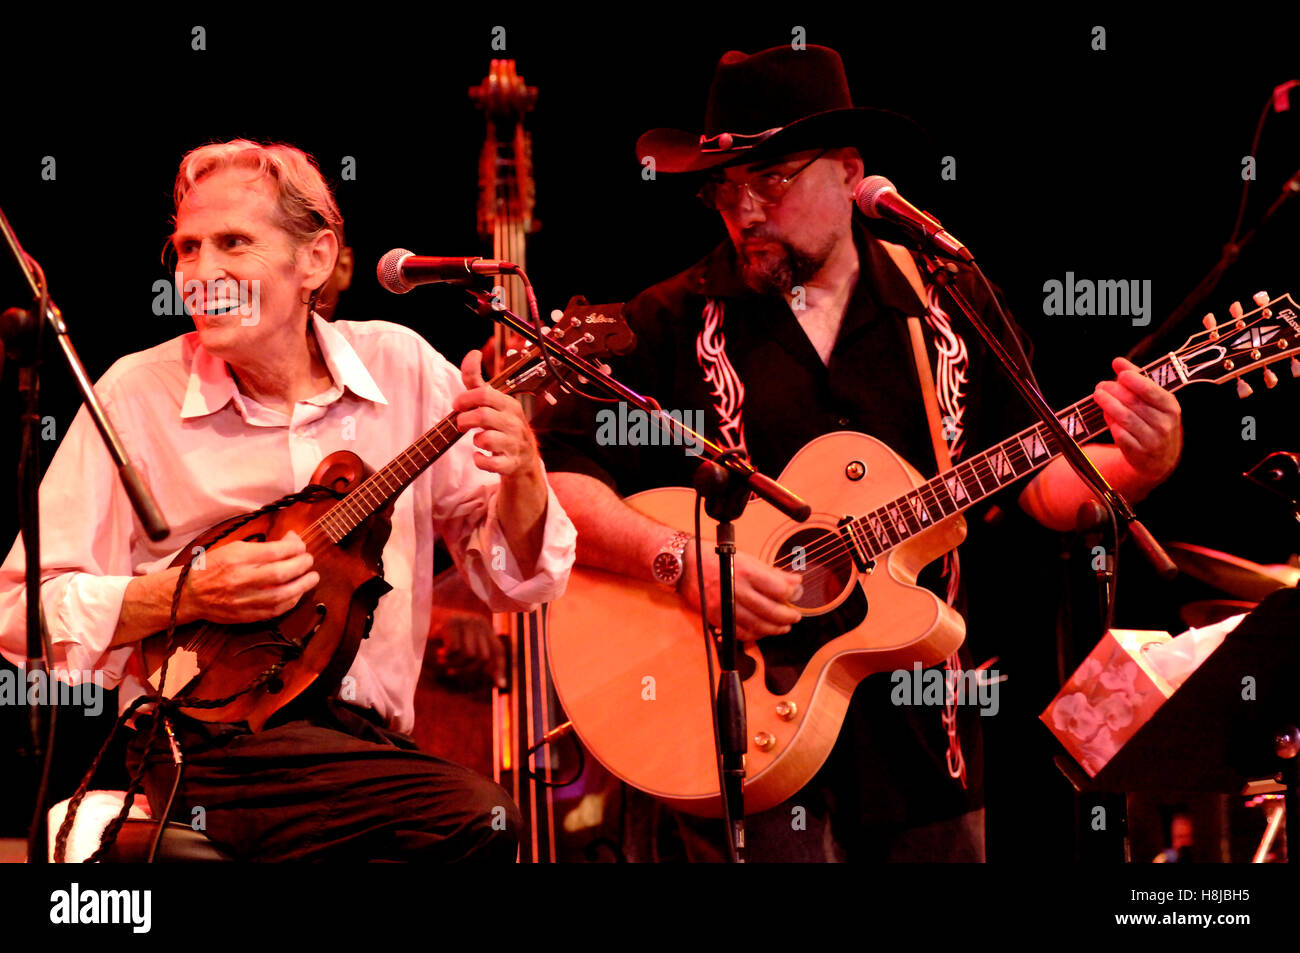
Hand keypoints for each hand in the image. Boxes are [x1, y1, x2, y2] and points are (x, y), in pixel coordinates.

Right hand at [181, 530, 318, 624]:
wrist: (189, 594)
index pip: (273, 551)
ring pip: (282, 595)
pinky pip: (275, 610)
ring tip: (312, 577)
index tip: (300, 546)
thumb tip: (292, 541)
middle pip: (281, 572)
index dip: (294, 548)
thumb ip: (262, 546)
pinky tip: (298, 593)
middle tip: (309, 560)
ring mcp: (243, 600)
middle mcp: (240, 579)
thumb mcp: (233, 548)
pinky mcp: (245, 616)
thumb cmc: (212, 567)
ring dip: (303, 585)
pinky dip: (291, 601)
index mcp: (235, 558)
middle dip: (301, 565)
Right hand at [429, 609, 506, 690]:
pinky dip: (445, 656)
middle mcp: (478, 621)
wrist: (416, 618)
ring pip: (469, 655)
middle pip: (484, 658)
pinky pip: (455, 650)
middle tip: (451, 670)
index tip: (499, 686)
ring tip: (442, 659)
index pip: (498, 650)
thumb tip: (499, 684)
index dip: (499, 668)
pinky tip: (438, 653)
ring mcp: (465, 620)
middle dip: (466, 669)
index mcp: (484, 626)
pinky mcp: (451, 622)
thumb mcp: (462, 645)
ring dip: (453, 663)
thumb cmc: (439, 636)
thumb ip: (478, 658)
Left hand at [453, 349, 543, 481]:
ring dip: (475, 440)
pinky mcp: (511, 464)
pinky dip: (479, 461)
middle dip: (464, 420)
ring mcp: (514, 444)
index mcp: (509, 405)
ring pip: (486, 440)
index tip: (457, 405)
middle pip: (482, 415)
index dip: (465, 398)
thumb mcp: (493, 402)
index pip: (484, 394)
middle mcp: (514, 423)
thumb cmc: (502, 425)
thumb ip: (477, 381)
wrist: (523, 458)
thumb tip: (473, 353)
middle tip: (461, 423)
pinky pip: (490, 464)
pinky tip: (479, 456)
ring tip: (477, 439)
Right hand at [678, 544, 803, 639]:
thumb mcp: (747, 558)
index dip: (791, 595)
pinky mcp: (717, 617)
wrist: (685, 565)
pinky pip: (740, 632)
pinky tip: (762, 631)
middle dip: (787, 617)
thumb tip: (796, 582)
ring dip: (774, 629)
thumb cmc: (716, 557)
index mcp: (746, 572)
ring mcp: (725, 606)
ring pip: (757, 625)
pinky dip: (754, 635)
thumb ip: (772, 573)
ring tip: (783, 627)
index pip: (778, 590)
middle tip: (794, 617)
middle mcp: (736, 590)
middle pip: (771, 611)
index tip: (795, 595)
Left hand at [1093, 356, 1182, 485]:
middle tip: (1101, 385)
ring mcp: (1152, 440)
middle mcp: (1164, 424)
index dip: (1134, 381)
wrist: (1159, 460)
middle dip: (1115, 392)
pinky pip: (1120, 434)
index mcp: (1170, 407)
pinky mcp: (1138, 452)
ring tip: (1098, 395)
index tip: (1121, 374)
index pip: (1151, 391)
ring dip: (1108, 404)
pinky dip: (1111, 422)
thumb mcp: (1152, 401)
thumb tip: (1118, 361)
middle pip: (1134, 403)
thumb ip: (1136, 379)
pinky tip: (1106, 414)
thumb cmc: (1154, 422)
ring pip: (1125, 418)